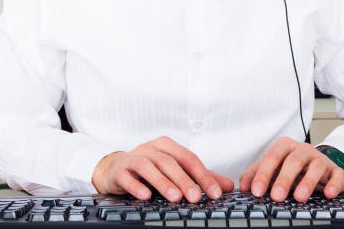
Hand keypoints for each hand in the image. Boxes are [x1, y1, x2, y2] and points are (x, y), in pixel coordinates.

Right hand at [91, 136, 234, 201]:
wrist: (116, 169)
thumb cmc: (150, 169)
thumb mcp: (176, 170)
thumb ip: (200, 177)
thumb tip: (227, 186)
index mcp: (167, 146)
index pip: (189, 158)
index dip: (203, 175)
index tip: (215, 192)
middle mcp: (151, 148)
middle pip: (169, 162)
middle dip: (184, 180)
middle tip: (196, 197)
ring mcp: (133, 157)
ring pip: (148, 167)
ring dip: (162, 182)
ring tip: (175, 197)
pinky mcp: (119, 170)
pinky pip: (128, 176)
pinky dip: (137, 186)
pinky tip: (146, 196)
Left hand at [239, 137, 343, 201]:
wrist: (318, 163)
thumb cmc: (292, 166)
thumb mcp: (273, 167)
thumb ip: (256, 174)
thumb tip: (243, 185)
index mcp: (284, 147)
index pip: (271, 158)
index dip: (263, 174)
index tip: (256, 191)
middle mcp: (302, 150)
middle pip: (293, 161)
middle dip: (284, 179)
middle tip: (276, 196)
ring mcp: (320, 159)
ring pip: (315, 167)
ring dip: (307, 182)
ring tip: (299, 197)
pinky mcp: (335, 170)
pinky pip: (337, 175)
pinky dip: (333, 184)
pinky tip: (328, 194)